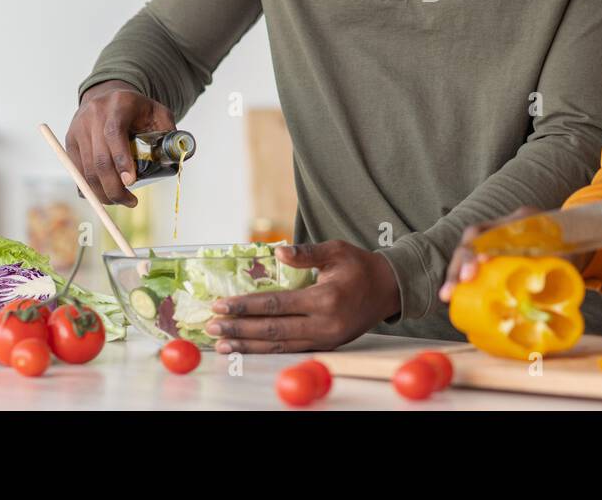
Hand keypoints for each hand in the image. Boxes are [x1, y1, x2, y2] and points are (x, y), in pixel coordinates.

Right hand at [64, 79, 176, 206]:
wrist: (108, 96)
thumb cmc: (137, 109)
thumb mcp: (158, 112)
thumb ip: (169, 132)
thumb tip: (177, 158)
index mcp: (118, 105)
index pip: (114, 133)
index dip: (121, 159)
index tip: (132, 182)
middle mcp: (94, 115)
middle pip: (99, 158)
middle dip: (114, 187)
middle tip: (130, 202)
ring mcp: (79, 129)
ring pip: (85, 170)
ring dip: (102, 192)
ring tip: (120, 201)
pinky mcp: (70, 142)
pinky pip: (77, 172)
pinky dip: (89, 188)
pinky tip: (103, 194)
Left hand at [206, 241, 400, 353]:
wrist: (389, 290)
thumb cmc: (360, 266)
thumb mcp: (336, 249)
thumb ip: (305, 252)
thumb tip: (277, 253)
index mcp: (325, 298)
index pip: (276, 305)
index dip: (246, 306)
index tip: (221, 305)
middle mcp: (324, 324)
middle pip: (273, 330)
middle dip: (240, 329)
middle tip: (213, 326)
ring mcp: (325, 339)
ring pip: (279, 346)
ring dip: (248, 346)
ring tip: (222, 344)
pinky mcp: (326, 346)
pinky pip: (291, 350)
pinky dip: (266, 351)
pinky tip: (248, 349)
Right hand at [438, 208, 591, 302]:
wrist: (575, 235)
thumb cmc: (573, 249)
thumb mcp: (570, 259)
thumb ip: (560, 271)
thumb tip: (543, 305)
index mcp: (528, 218)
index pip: (503, 227)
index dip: (490, 244)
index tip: (483, 262)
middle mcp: (507, 222)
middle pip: (477, 234)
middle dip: (465, 259)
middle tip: (459, 284)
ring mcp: (495, 232)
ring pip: (468, 245)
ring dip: (456, 269)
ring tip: (447, 295)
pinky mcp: (490, 246)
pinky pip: (470, 256)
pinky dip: (460, 274)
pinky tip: (452, 293)